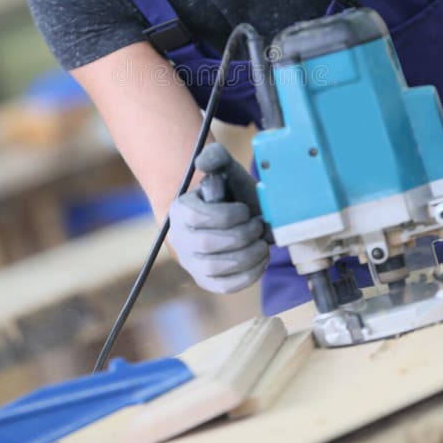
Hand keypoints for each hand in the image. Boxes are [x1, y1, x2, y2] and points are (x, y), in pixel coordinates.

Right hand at [168, 143, 269, 292]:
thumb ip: (215, 156)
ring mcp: (192, 263)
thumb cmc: (229, 192)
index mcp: (180, 210)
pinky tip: (261, 260)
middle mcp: (180, 239)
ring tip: (262, 243)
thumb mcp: (223, 169)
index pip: (200, 218)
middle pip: (207, 245)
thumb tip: (202, 163)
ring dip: (248, 255)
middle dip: (242, 235)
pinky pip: (225, 286)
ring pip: (217, 268)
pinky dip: (249, 275)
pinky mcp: (208, 281)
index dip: (228, 216)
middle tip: (258, 226)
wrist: (230, 217)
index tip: (244, 210)